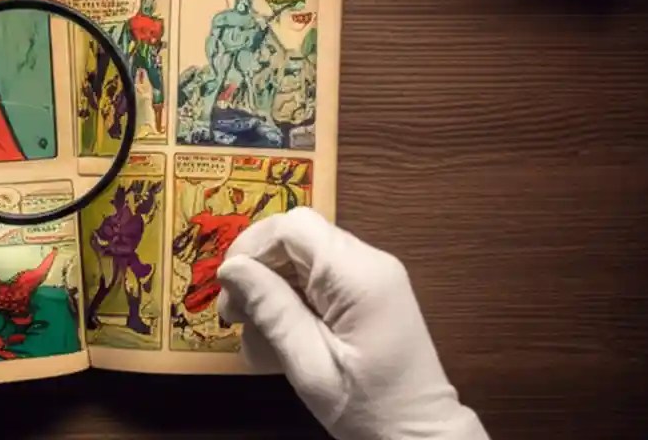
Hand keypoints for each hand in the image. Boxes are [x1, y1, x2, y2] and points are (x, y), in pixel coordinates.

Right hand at [216, 208, 488, 439]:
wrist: (419, 434)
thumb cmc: (369, 408)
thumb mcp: (310, 366)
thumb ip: (272, 310)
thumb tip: (231, 268)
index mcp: (360, 277)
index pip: (293, 228)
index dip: (251, 249)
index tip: (228, 289)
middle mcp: (370, 262)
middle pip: (297, 236)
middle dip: (258, 266)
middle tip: (236, 313)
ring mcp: (373, 273)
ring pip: (304, 252)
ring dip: (272, 282)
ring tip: (256, 326)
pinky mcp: (369, 288)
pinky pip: (320, 272)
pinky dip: (292, 292)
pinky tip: (282, 327)